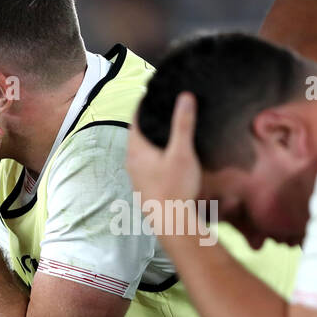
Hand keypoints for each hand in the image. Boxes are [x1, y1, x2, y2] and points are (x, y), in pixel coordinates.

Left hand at [126, 91, 201, 216]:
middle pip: (138, 133)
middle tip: (165, 108)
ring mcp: (136, 176)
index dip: (145, 103)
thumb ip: (183, 123)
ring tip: (170, 130)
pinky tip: (170, 157)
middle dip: (151, 121)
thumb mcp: (182, 152)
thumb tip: (185, 97)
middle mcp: (131, 161)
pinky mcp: (144, 188)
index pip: (136, 117)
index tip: (155, 93)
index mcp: (136, 149)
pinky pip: (148, 164)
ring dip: (153, 140)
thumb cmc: (175, 188)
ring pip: (143, 150)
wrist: (172, 224)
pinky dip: (156, 155)